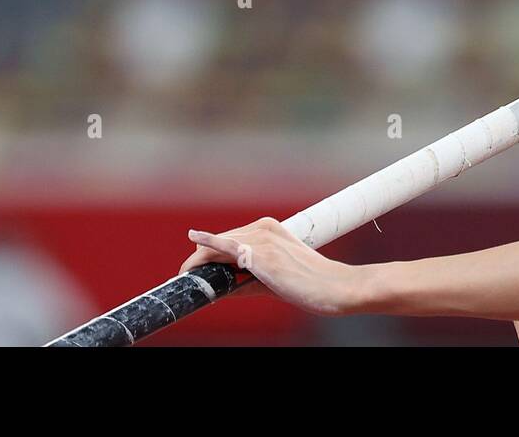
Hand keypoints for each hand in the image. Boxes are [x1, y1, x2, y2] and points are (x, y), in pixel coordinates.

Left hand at [182, 217, 360, 316]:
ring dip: (198, 262)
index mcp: (269, 229)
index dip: (210, 255)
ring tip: (184, 276)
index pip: (230, 241)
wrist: (335, 287)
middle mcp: (263, 229)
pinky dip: (207, 244)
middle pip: (220, 243)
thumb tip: (221, 290)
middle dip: (200, 260)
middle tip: (184, 277)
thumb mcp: (275, 279)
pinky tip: (193, 238)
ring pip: (218, 247)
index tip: (196, 269)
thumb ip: (247, 281)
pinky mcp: (259, 253)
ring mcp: (261, 239)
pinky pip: (226, 246)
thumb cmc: (312, 283)